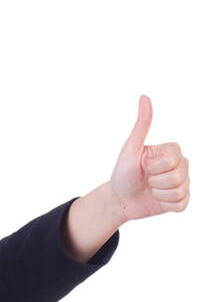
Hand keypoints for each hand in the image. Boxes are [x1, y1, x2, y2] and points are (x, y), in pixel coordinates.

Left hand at [109, 94, 189, 221]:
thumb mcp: (130, 149)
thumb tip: (144, 97)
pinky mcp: (181, 200)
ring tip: (150, 189)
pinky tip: (157, 199)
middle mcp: (181, 164)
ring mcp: (182, 182)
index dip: (152, 167)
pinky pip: (180, 204)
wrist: (120, 199)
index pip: (170, 159)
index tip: (143, 167)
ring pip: (179, 191)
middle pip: (177, 176)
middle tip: (146, 180)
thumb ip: (142, 125)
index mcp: (171, 150)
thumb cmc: (123, 173)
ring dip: (159, 194)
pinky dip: (165, 205)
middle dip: (155, 182)